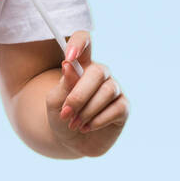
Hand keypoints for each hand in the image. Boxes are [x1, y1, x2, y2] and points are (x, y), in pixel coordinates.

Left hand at [45, 30, 129, 156]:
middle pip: (97, 71)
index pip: (84, 40)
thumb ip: (64, 83)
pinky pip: (116, 108)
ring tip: (74, 123)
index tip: (69, 57)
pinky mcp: (123, 107)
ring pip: (106, 91)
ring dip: (87, 110)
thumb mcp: (55, 100)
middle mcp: (99, 73)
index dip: (80, 43)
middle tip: (66, 113)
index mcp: (80, 65)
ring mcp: (113, 89)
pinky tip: (87, 127)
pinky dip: (98, 120)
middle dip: (79, 95)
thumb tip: (69, 64)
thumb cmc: (61, 115)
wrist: (69, 140)